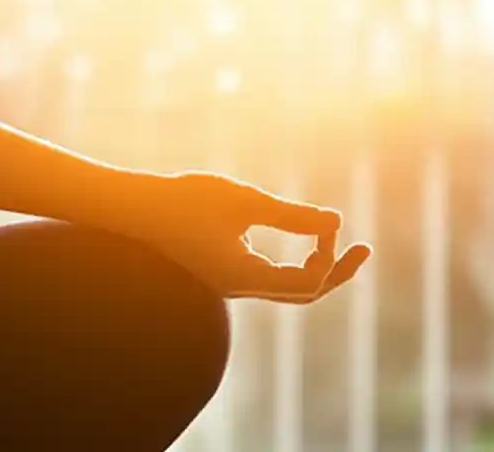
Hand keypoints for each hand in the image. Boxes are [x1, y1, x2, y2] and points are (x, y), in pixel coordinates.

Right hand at [119, 171, 371, 303]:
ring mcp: (226, 282)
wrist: (130, 208)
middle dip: (334, 271)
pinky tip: (293, 240)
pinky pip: (264, 276)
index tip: (326, 221)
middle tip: (363, 249)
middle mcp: (238, 287)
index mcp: (244, 277)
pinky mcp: (217, 270)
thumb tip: (337, 220)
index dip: (329, 254)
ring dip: (312, 267)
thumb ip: (290, 214)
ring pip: (283, 287)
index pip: (308, 282)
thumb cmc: (182, 200)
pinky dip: (288, 263)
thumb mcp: (241, 201)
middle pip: (301, 293)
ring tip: (332, 242)